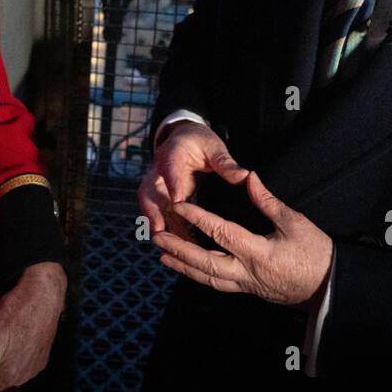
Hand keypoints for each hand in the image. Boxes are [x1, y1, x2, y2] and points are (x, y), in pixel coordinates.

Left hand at [0, 261, 65, 391]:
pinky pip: (21, 357)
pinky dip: (15, 348)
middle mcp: (25, 374)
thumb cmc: (18, 309)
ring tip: (1, 332)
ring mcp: (35, 364)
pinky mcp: (42, 353)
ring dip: (2, 356)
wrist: (45, 290)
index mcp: (11, 374)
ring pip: (9, 367)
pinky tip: (14, 332)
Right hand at [138, 121, 248, 243]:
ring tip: (167, 249)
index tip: (178, 199)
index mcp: (172, 154)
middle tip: (158, 231)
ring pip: (152, 211)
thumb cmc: (199, 143)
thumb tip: (243, 175)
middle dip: (151, 213)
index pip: (169, 168)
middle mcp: (159, 174)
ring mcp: (158, 189)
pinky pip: (162, 219)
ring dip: (158, 229)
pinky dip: (168, 234)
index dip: (172, 184)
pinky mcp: (162, 201)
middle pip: (148, 193)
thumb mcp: (213, 146)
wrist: (182, 140)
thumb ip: (225, 162)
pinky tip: (179, 251)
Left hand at [153, 171, 332, 306]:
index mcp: (258, 253)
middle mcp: (247, 272)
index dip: (198, 218)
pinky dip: (200, 275)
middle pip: (205, 263)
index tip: (180, 205)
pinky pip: (219, 284)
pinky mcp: (250, 290)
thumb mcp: (294, 222)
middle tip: (158, 237)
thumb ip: (267, 200)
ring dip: (183, 266)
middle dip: (179, 250)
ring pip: (208, 278)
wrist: (329, 285)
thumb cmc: (316, 252)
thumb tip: (249, 177)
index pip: (220, 232)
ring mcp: (247, 285)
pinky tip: (188, 268)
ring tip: (163, 255)